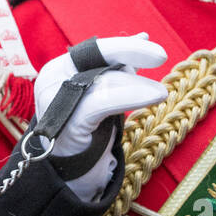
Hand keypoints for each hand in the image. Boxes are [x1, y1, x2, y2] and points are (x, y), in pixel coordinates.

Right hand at [34, 33, 168, 157]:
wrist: (67, 176)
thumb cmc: (86, 134)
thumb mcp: (100, 94)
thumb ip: (115, 69)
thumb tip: (141, 38)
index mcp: (60, 70)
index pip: (95, 50)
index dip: (124, 46)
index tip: (152, 45)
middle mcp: (54, 81)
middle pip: (98, 59)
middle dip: (131, 54)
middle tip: (161, 56)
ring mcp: (57, 102)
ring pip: (102, 81)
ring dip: (135, 84)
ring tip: (160, 92)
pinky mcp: (67, 123)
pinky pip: (102, 102)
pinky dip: (130, 96)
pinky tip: (153, 96)